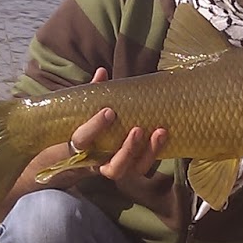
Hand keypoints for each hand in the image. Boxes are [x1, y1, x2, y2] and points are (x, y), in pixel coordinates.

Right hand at [65, 68, 177, 219]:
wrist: (81, 154)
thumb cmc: (84, 127)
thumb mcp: (84, 112)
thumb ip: (93, 94)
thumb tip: (102, 72)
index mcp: (79, 148)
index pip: (83, 141)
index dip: (95, 127)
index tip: (109, 111)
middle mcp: (97, 164)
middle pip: (113, 168)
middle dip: (128, 149)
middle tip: (138, 129)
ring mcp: (115, 169)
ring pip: (132, 170)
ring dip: (148, 153)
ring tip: (160, 132)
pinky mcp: (130, 169)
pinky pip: (143, 166)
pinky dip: (155, 152)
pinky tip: (163, 135)